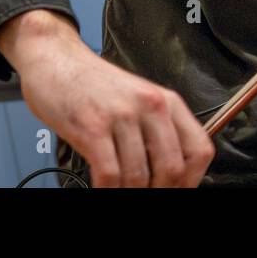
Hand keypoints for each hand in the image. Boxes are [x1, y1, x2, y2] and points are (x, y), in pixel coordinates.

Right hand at [0, 9, 214, 186]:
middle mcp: (150, 106)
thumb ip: (155, 131)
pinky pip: (109, 174)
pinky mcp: (92, 127)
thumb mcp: (137, 100)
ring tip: (121, 194)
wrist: (57, 60)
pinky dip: (108, 191)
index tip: (179, 190)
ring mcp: (121, 116)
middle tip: (147, 198)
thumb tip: (169, 172)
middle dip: (160, 191)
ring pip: (139, 176)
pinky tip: (103, 189)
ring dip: (131, 194)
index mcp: (167, 102)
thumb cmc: (94, 85)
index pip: (199, 149)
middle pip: (172, 167)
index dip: (192, 180)